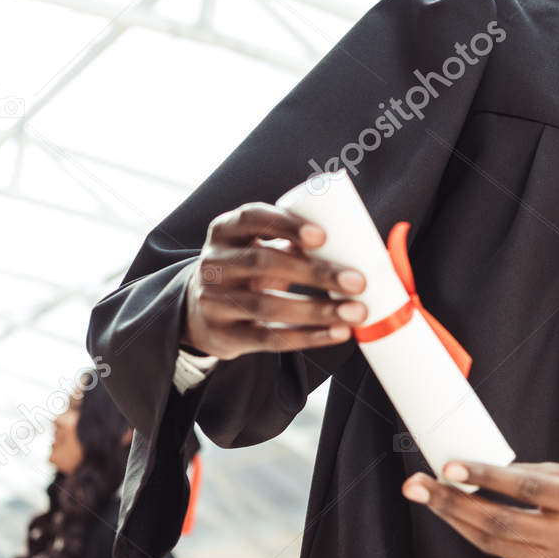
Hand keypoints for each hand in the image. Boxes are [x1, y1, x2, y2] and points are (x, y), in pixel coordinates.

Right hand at [182, 203, 367, 359]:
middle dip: (314, 272)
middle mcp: (213, 263)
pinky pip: (269, 339)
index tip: (323, 236)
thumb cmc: (246, 269)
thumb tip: (353, 244)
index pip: (251, 218)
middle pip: (263, 263)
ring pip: (268, 306)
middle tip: (358, 281)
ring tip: (356, 312)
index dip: (286, 225)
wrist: (200, 311)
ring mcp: (213, 301)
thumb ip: (292, 242)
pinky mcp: (222, 336)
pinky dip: (308, 338)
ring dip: (318, 310)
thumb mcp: (257, 247)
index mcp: (224, 230)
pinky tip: (338, 333)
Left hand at [402, 461, 558, 557]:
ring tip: (425, 495)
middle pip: (499, 522)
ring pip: (493, 543)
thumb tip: (482, 469)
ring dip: (453, 518)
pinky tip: (453, 514)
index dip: (485, 477)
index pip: (527, 490)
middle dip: (451, 503)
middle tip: (417, 484)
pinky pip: (501, 552)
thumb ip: (533, 475)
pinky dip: (472, 532)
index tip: (450, 466)